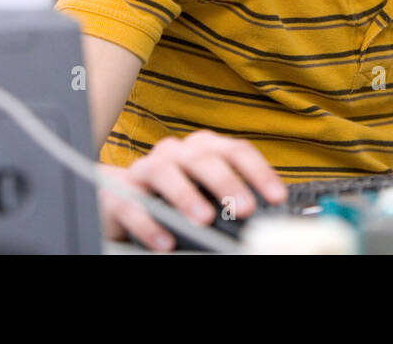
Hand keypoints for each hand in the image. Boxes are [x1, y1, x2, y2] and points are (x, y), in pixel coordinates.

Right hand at [97, 129, 287, 249]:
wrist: (118, 203)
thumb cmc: (171, 200)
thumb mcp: (205, 197)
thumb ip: (228, 202)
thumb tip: (261, 219)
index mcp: (201, 150)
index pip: (235, 150)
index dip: (258, 171)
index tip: (277, 197)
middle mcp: (173, 153)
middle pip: (202, 157)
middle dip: (226, 182)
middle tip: (245, 208)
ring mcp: (143, 170)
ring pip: (163, 170)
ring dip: (186, 195)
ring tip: (204, 221)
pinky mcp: (116, 192)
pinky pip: (130, 203)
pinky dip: (148, 223)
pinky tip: (165, 242)